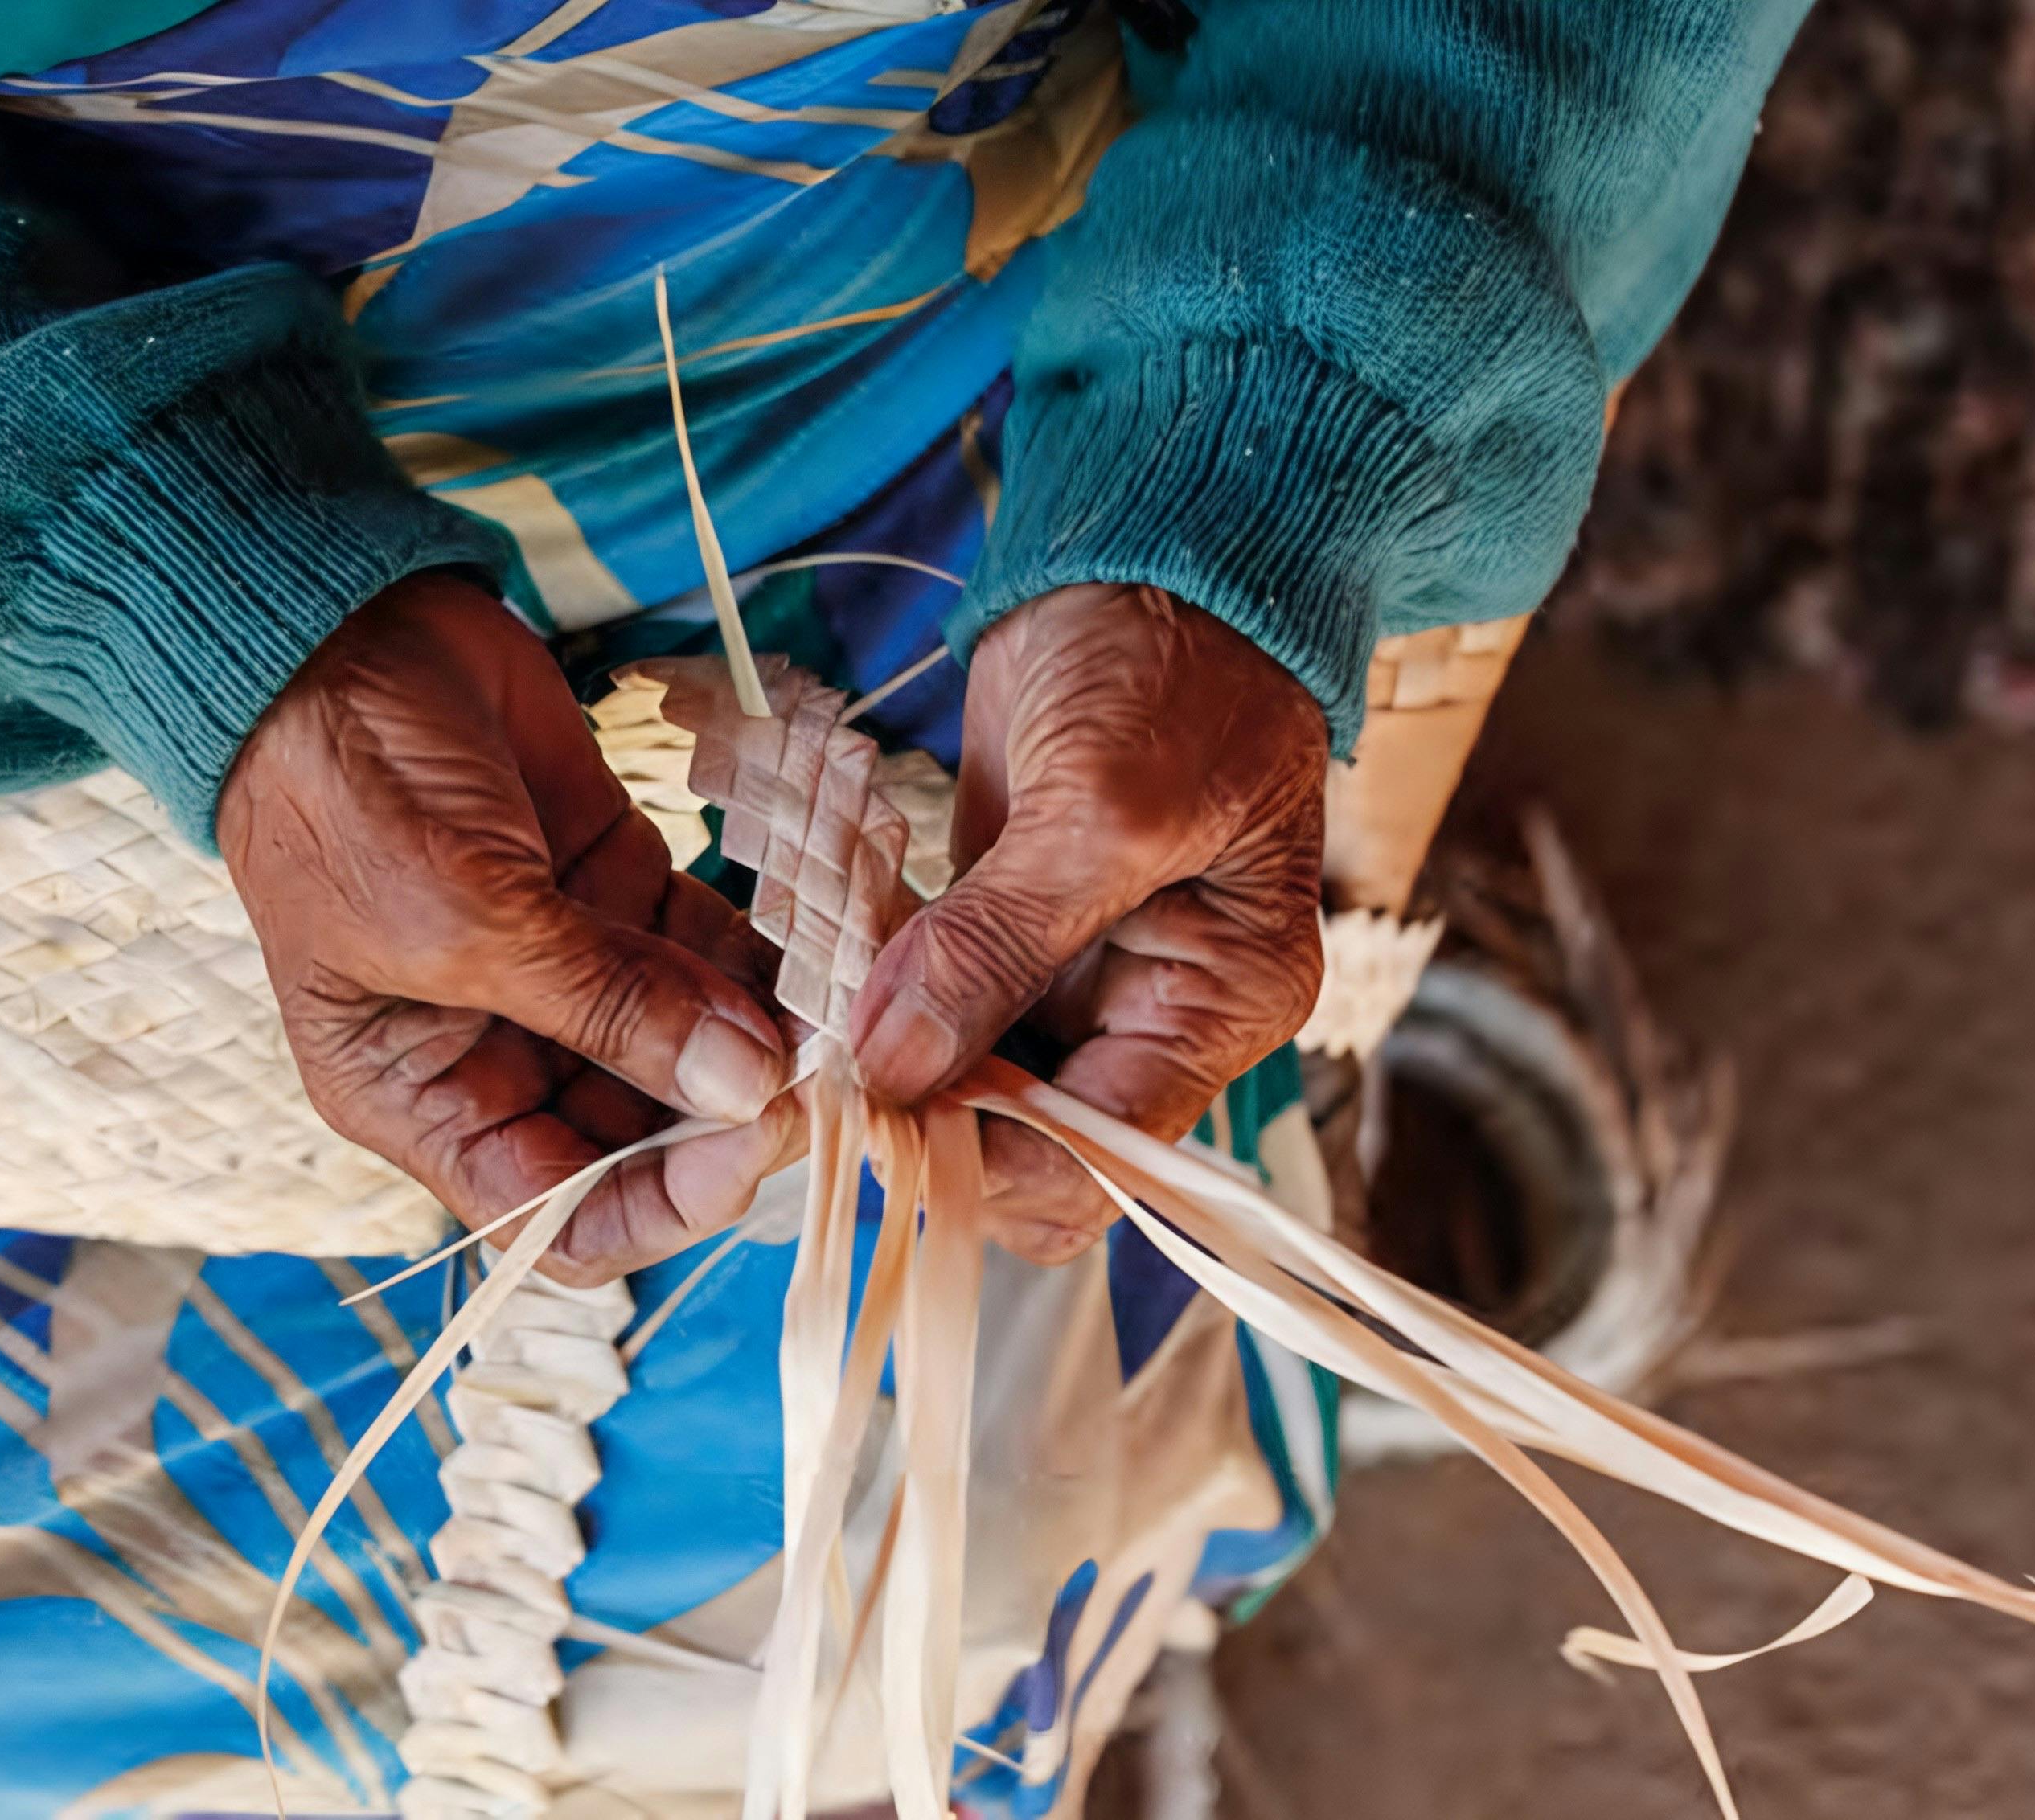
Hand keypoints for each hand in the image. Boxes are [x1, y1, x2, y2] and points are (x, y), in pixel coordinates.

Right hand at [221, 572, 801, 1284]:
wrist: (335, 634)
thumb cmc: (346, 791)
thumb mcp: (465, 917)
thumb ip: (606, 1006)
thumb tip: (746, 1090)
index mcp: (424, 1100)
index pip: (561, 1217)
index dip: (663, 1202)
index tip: (754, 1140)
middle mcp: (500, 1054)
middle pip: (646, 1139)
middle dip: (736, 1113)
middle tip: (827, 1066)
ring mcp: (568, 970)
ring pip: (694, 1045)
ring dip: (769, 1035)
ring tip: (844, 1002)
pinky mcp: (617, 889)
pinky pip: (711, 950)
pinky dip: (771, 955)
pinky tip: (832, 943)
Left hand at [850, 583, 1326, 1264]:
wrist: (1149, 557)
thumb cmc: (1176, 667)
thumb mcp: (1102, 811)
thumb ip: (998, 947)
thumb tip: (893, 1071)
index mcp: (1218, 1006)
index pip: (1096, 1162)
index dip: (984, 1160)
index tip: (875, 1114)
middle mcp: (1150, 1013)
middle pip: (1022, 1140)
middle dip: (926, 1116)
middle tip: (824, 1069)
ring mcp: (1072, 972)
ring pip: (963, 1078)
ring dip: (889, 1058)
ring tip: (816, 1018)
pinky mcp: (1003, 925)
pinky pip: (929, 1001)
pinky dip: (875, 995)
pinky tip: (825, 969)